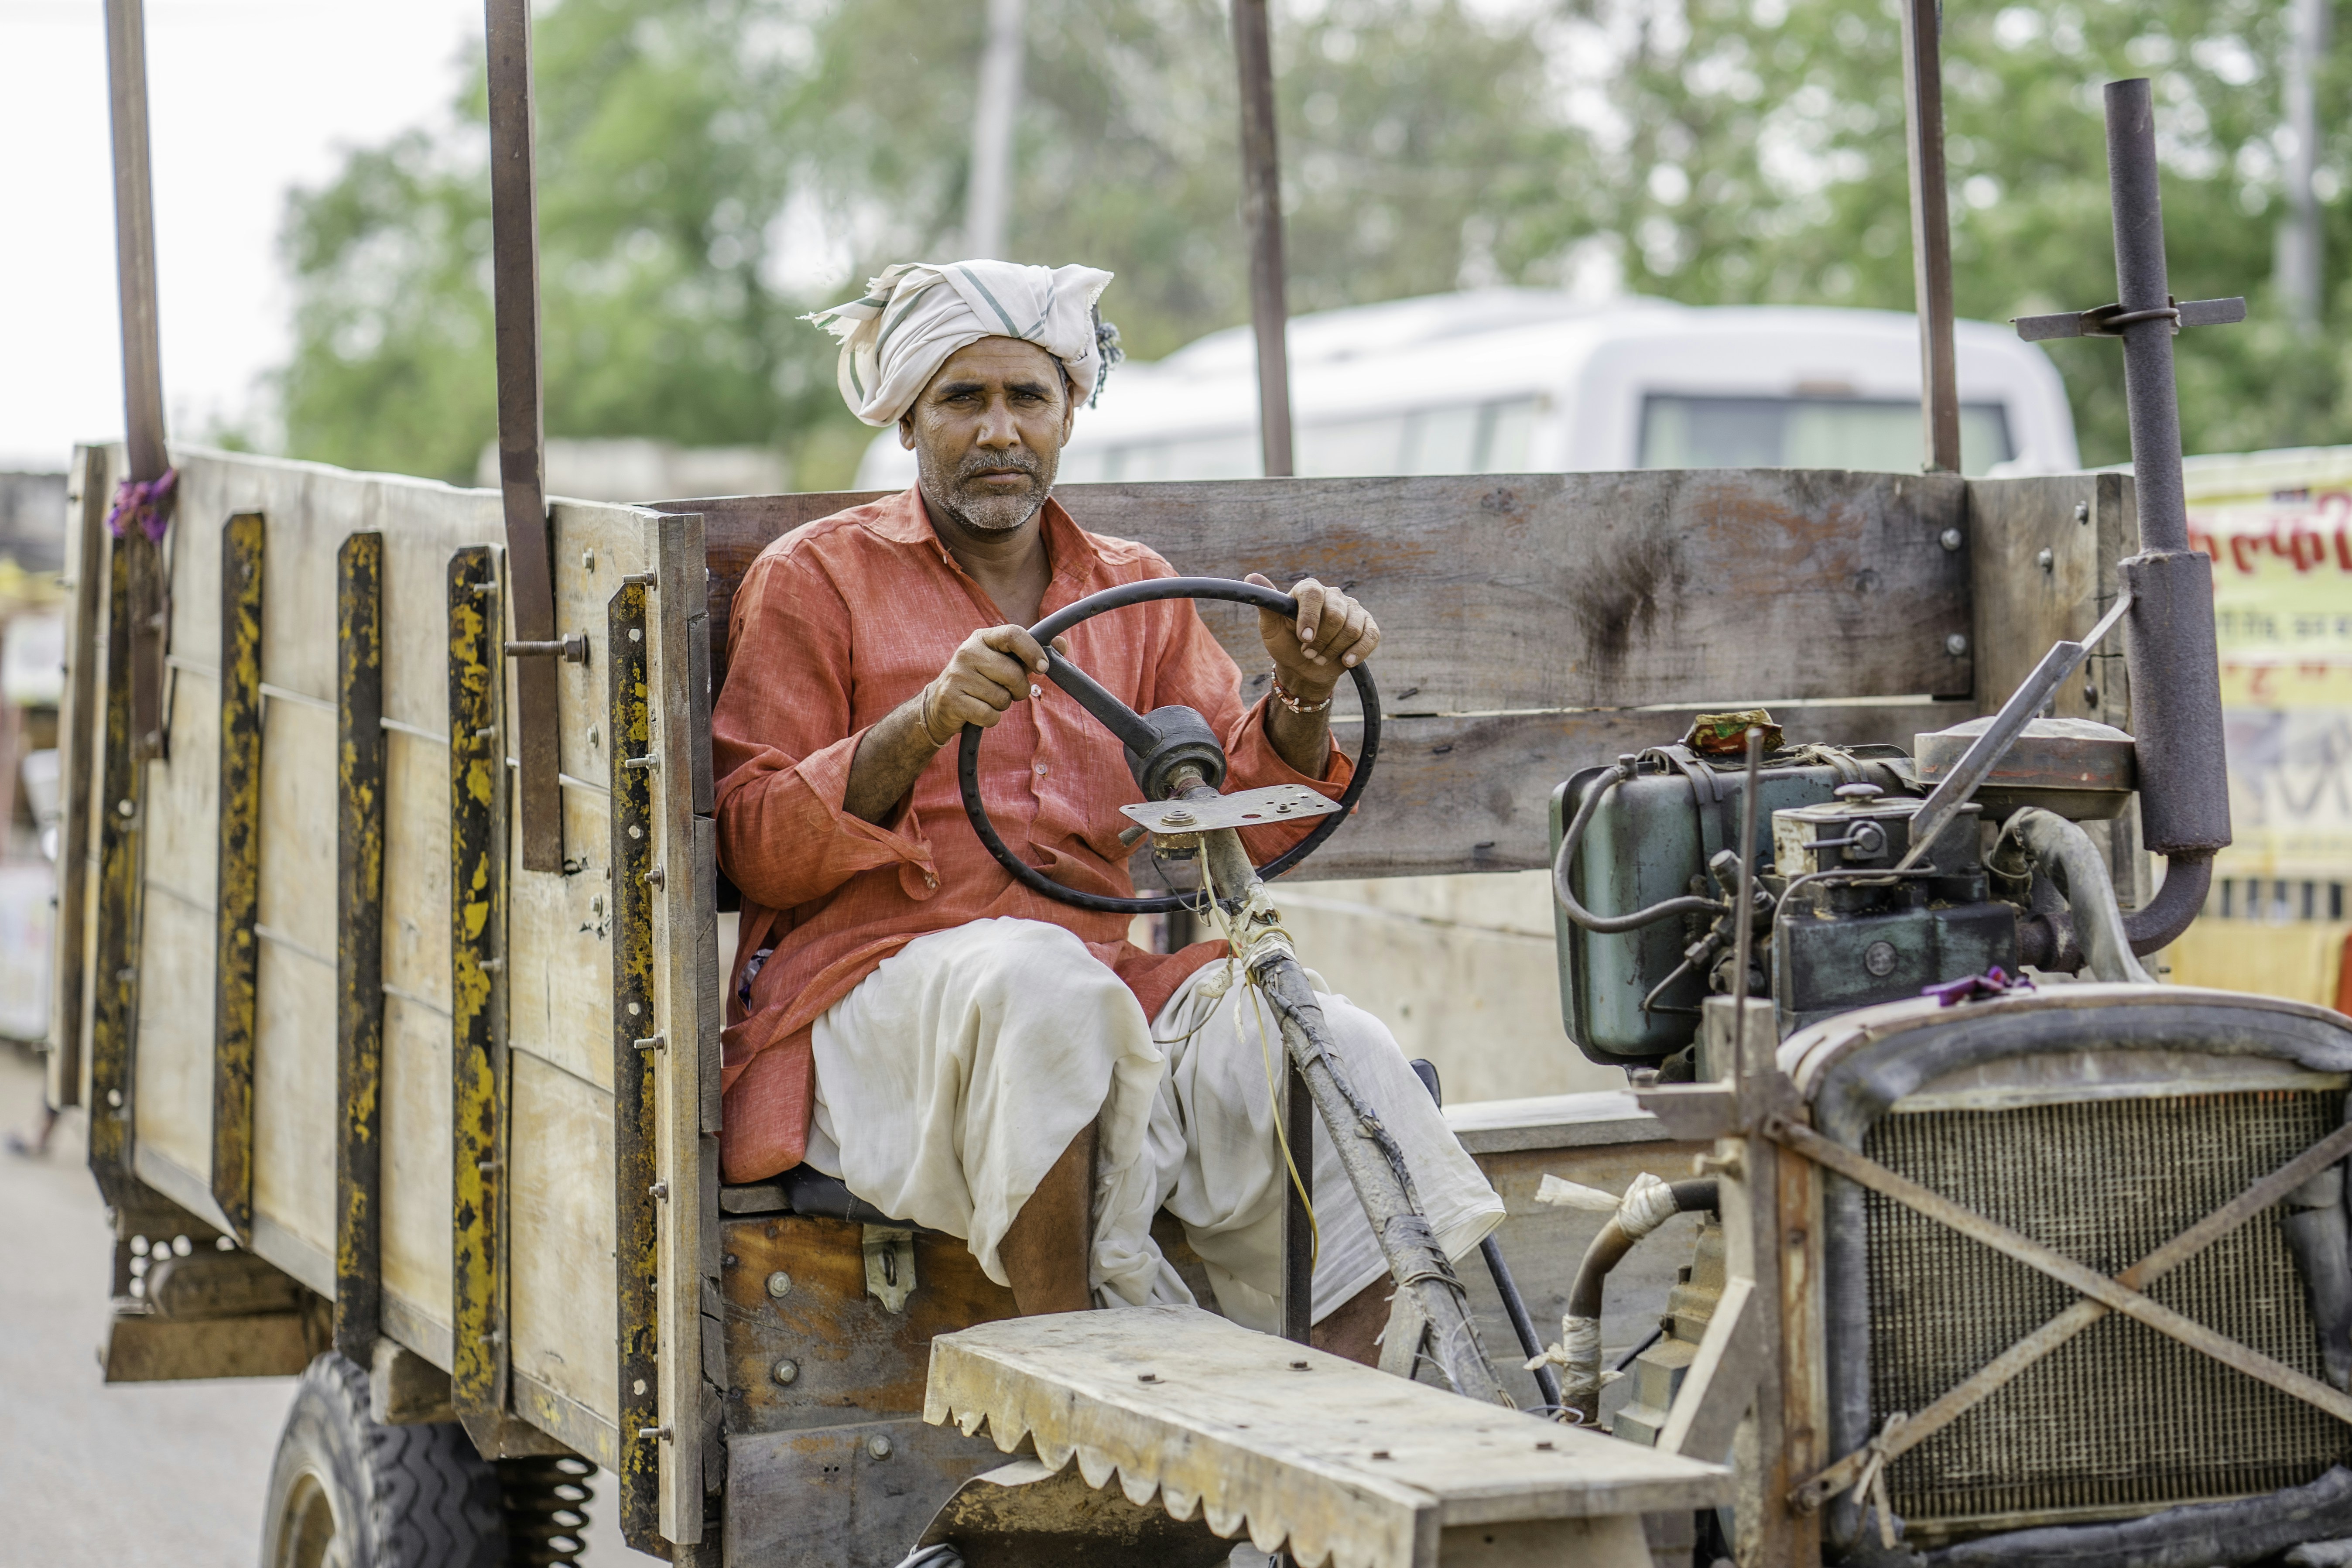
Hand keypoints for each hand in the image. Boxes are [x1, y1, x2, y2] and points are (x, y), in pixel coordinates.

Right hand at [918, 625, 1063, 742]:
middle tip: (1012, 692)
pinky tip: (979, 711)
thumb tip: (1062, 645)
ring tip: (988, 699)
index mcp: (982, 638)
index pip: (1013, 634)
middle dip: (1020, 689)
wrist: (939, 703)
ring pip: (1002, 697)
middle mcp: (967, 652)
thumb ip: (1030, 654)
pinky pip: (989, 715)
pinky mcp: (952, 700)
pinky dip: (991, 719)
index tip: (1043, 667)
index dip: (1033, 651)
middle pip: (1012, 672)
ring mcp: (957, 676)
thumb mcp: (1002, 661)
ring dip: (1003, 704)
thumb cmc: (981, 680)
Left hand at [1246, 573, 1379, 699]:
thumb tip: (1251, 577)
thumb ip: (1266, 603)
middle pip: (1336, 614)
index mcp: (1308, 590)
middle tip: (1307, 653)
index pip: (1314, 594)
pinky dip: (1358, 652)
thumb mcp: (1270, 627)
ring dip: (1333, 650)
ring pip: (1352, 628)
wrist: (1303, 667)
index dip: (1310, 617)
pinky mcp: (1367, 626)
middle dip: (1321, 641)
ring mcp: (1353, 609)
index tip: (1303, 638)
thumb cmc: (1285, 643)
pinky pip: (1371, 636)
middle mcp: (1333, 595)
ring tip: (1319, 658)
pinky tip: (1345, 662)